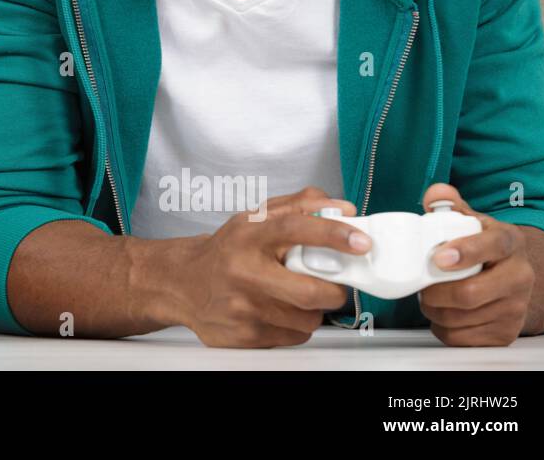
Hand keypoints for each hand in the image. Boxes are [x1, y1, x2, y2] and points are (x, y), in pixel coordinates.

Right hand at [178, 187, 366, 346]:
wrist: (182, 283)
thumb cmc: (226, 251)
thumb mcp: (254, 219)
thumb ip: (298, 206)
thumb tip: (343, 210)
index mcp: (247, 235)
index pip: (295, 228)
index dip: (333, 234)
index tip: (360, 241)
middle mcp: (243, 271)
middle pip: (309, 291)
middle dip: (334, 291)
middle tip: (334, 284)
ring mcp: (243, 307)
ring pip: (307, 319)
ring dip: (313, 310)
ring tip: (295, 297)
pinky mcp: (245, 336)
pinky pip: (293, 337)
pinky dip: (295, 325)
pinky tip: (278, 312)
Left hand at [417, 183, 533, 345]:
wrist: (511, 279)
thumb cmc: (482, 247)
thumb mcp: (470, 221)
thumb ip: (448, 204)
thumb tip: (436, 194)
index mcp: (510, 242)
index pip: (491, 246)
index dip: (464, 252)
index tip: (438, 258)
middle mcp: (520, 276)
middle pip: (469, 293)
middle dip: (434, 292)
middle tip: (422, 286)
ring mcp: (515, 308)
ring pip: (460, 318)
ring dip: (434, 310)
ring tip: (431, 298)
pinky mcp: (505, 334)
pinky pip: (460, 338)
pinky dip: (442, 328)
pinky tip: (443, 314)